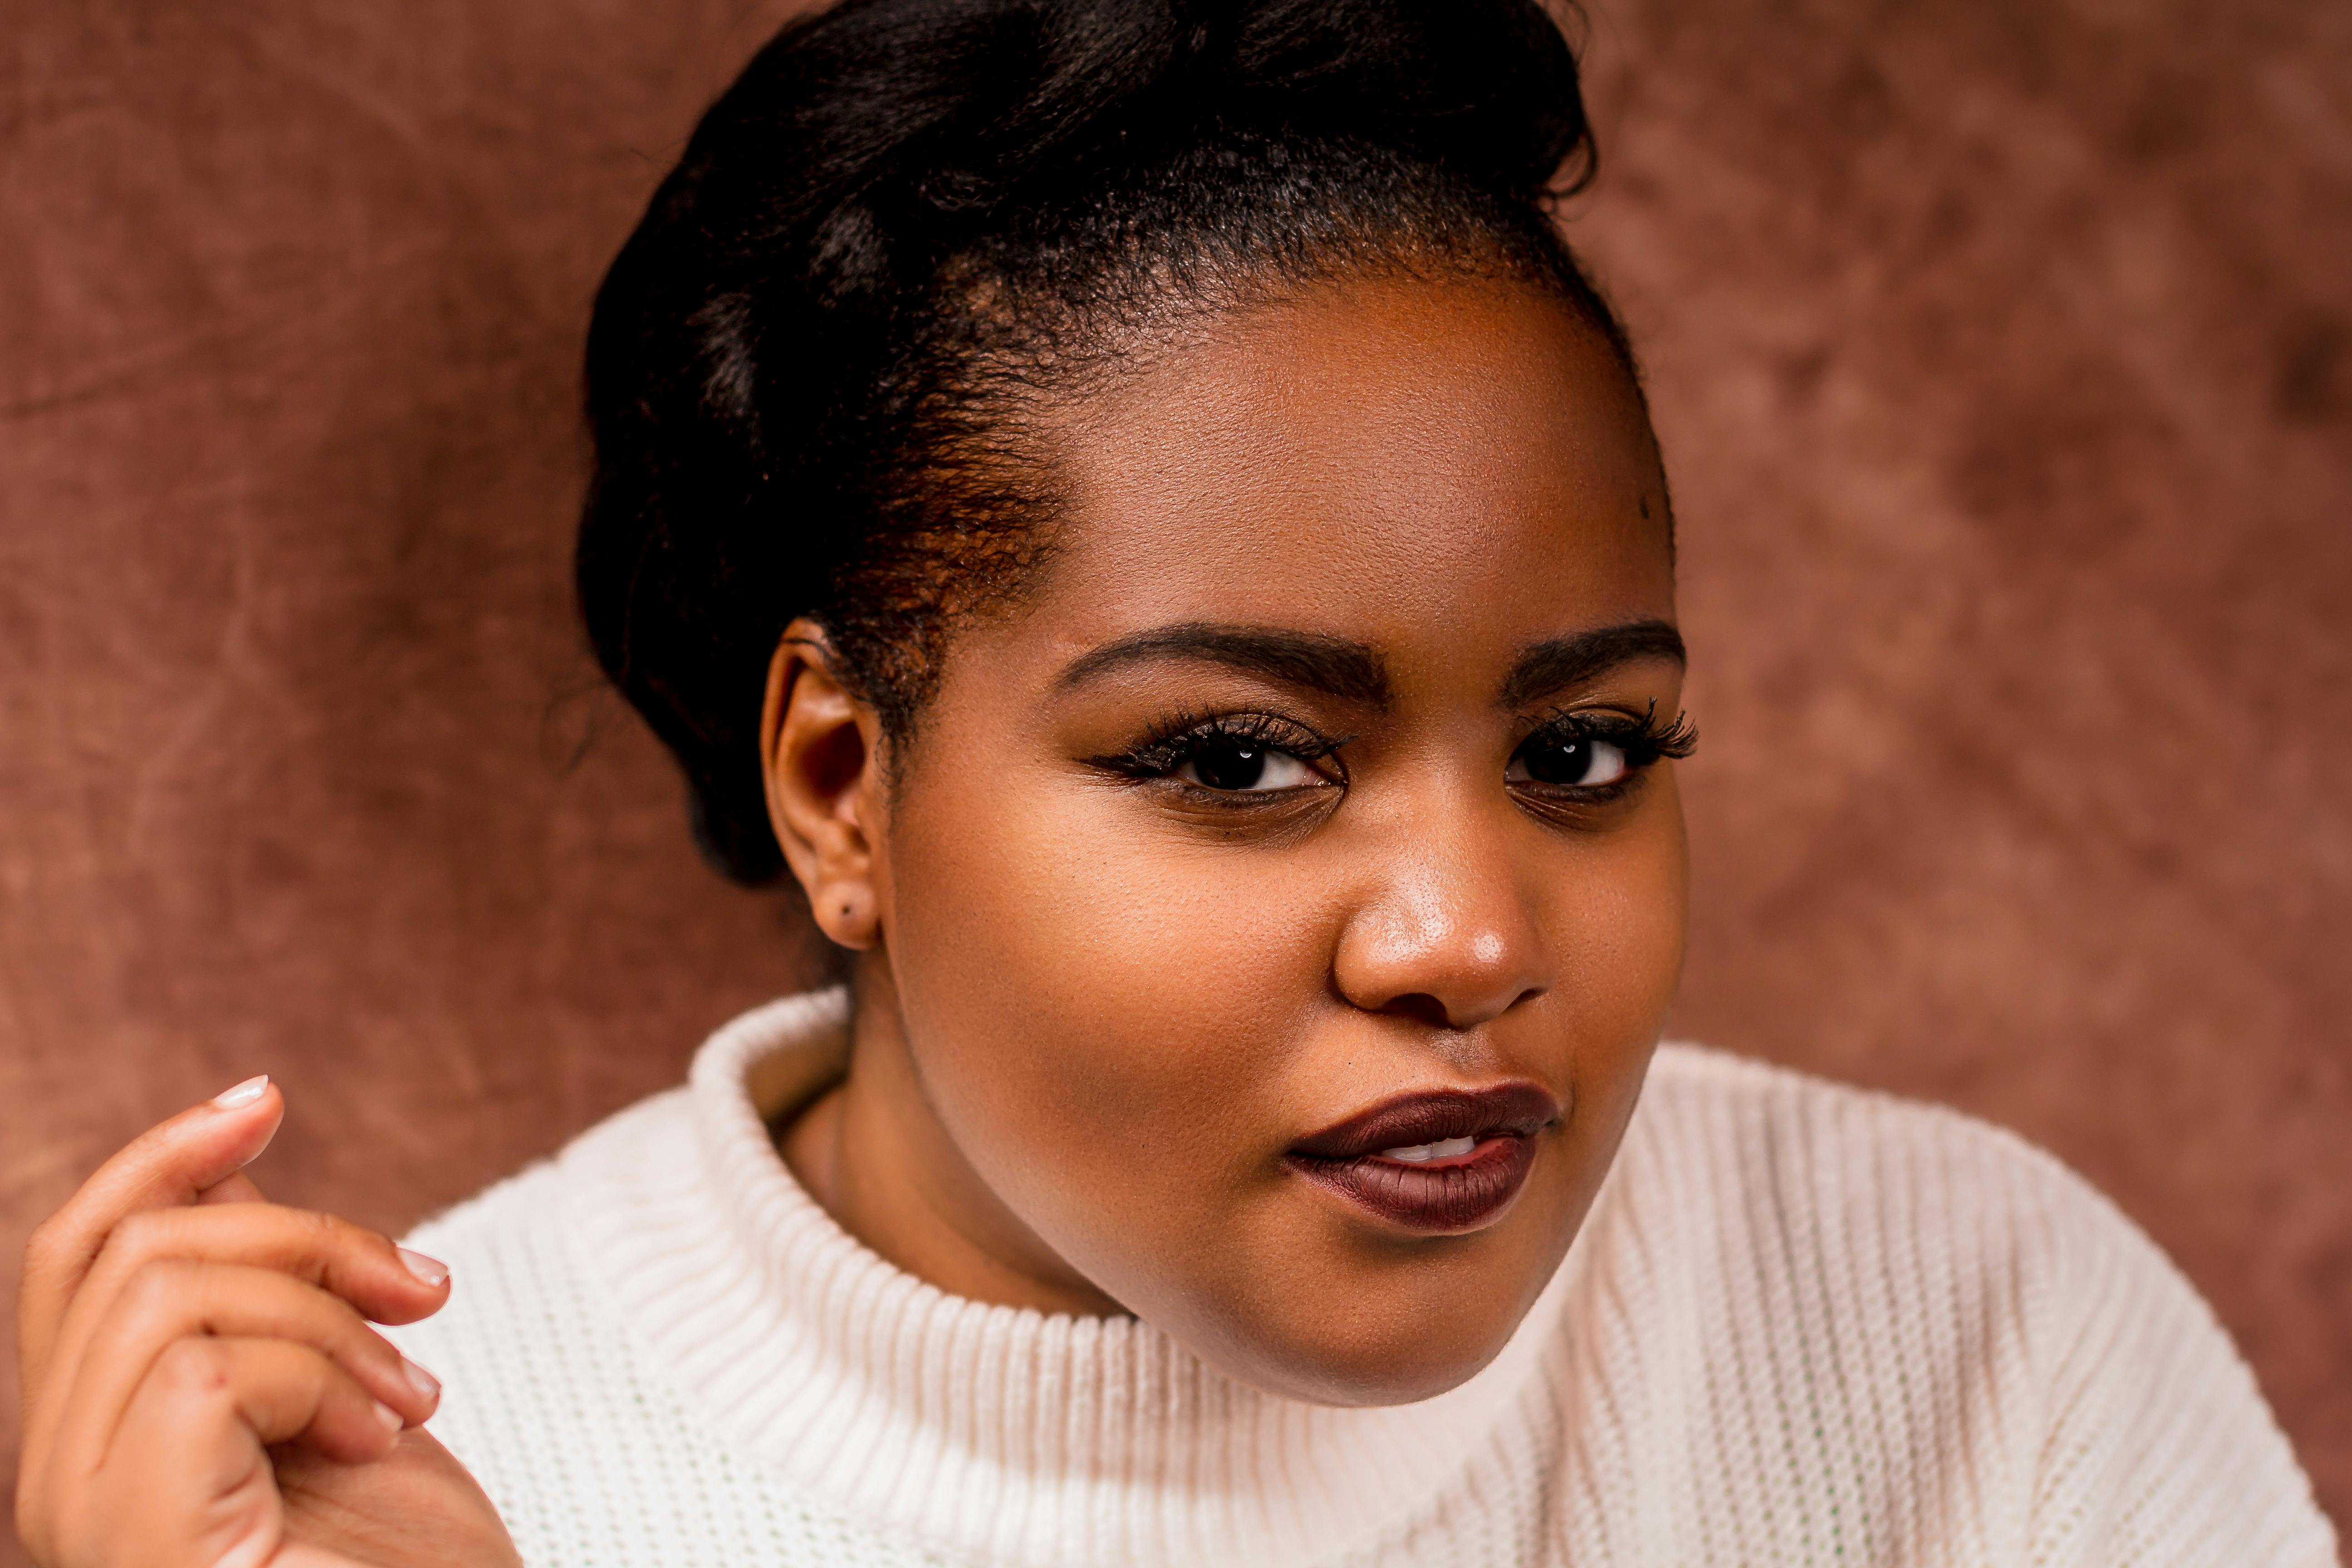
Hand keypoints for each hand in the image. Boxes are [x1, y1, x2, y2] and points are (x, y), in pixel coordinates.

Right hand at [15, 1077, 520, 1567]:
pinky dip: (318, 1371)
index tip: (269, 1097)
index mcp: (92, 1445)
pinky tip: (382, 1434)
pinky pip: (203, 1363)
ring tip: (405, 1396)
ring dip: (325, 1316)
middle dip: (302, 1236)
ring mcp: (77, 1515)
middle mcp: (51, 1484)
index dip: (163, 1155)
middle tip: (422, 1296)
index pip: (74, 1255)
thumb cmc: (403, 1566)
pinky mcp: (133, 1531)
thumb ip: (261, 1308)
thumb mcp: (330, 1401)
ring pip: (167, 1288)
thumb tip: (230, 1177)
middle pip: (132, 1250)